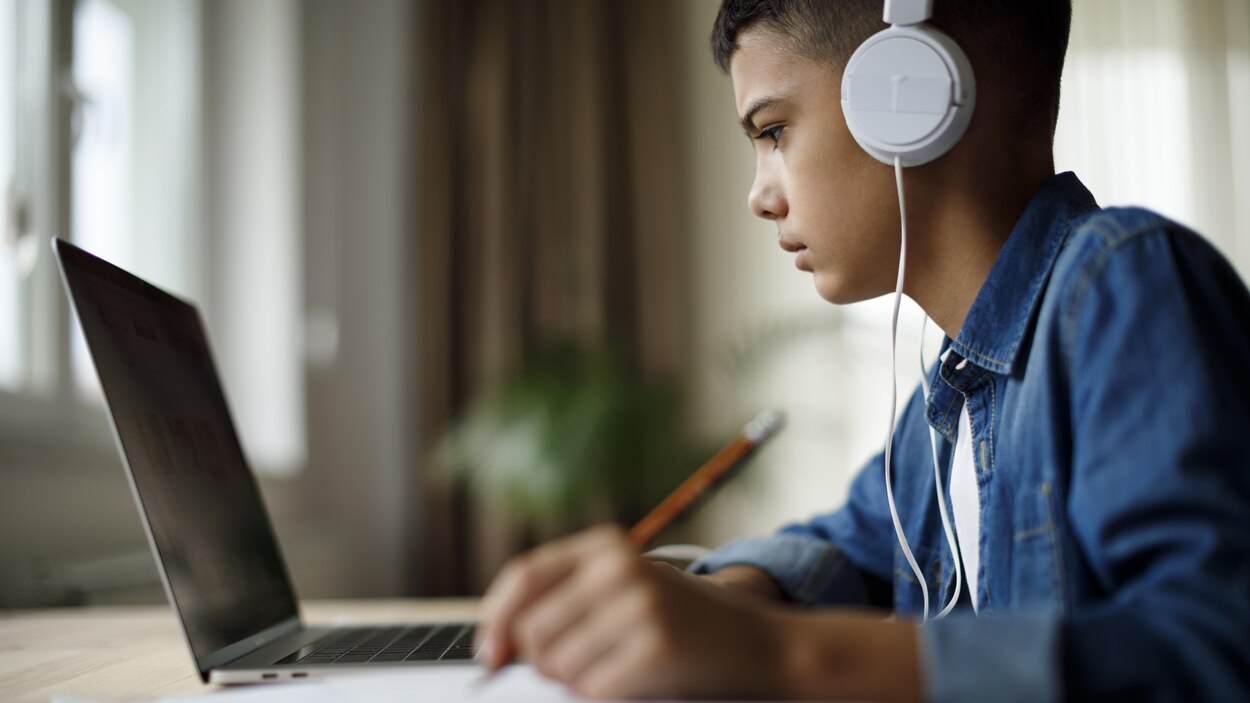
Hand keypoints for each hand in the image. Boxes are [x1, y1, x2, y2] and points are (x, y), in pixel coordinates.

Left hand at [474, 524, 787, 698]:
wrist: (762, 645)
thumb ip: (568, 600)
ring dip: (576, 681)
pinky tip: (634, 683)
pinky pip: (592, 689)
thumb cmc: (683, 623)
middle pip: (533, 629)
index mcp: (608, 546)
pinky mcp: (655, 649)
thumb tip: (497, 644)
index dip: (497, 619)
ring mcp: (639, 607)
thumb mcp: (628, 589)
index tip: (490, 654)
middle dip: (542, 662)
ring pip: (558, 665)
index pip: (525, 576)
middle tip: (581, 667)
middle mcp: (620, 568)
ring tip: (616, 670)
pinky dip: (603, 696)